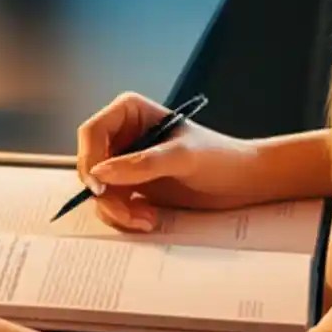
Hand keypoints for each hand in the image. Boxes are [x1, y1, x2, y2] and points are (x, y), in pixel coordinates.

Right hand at [77, 91, 260, 231]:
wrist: (242, 181)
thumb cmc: (220, 157)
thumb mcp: (182, 157)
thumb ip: (142, 164)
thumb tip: (102, 173)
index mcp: (129, 113)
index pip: (92, 133)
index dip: (90, 160)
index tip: (100, 188)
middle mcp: (123, 135)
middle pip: (91, 165)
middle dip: (105, 194)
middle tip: (128, 213)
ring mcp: (125, 163)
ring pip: (99, 190)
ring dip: (117, 210)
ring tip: (146, 219)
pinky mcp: (132, 186)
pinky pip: (112, 204)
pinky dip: (124, 216)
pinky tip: (149, 219)